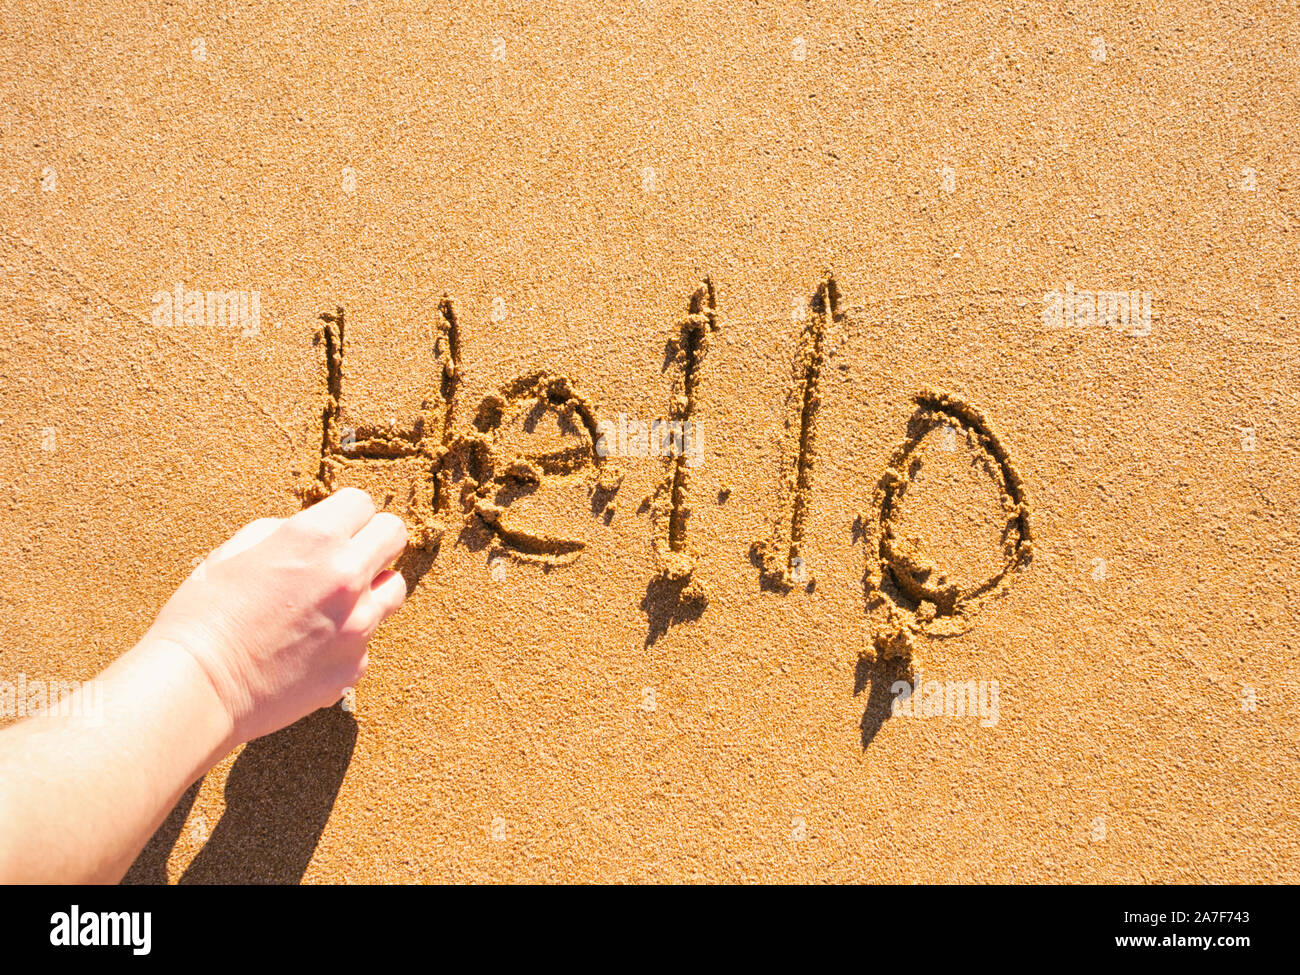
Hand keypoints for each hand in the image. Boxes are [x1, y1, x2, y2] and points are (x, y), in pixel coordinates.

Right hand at [145, 488, 408, 745]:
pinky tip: (312, 645)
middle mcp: (347, 577)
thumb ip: (286, 532)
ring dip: (371, 588)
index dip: (344, 514)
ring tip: (333, 602)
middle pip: (393, 534)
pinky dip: (348, 637)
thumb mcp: (235, 552)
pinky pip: (368, 638)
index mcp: (315, 539)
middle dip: (372, 539)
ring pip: (393, 588)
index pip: (362, 503)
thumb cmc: (203, 616)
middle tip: (347, 556)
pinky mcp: (356, 665)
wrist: (196, 689)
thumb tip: (316, 534)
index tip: (332, 527)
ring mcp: (358, 625)